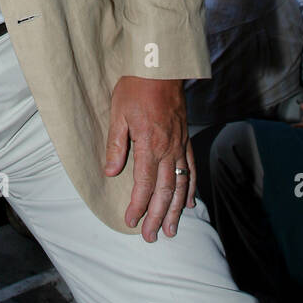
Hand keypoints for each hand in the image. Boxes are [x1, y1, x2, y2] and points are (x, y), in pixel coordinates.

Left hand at [104, 76, 194, 241]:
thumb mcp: (118, 113)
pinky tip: (189, 202)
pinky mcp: (185, 139)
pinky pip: (191, 169)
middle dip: (158, 216)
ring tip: (172, 230)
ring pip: (181, 185)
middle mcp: (169, 149)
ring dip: (176, 209)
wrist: (161, 66)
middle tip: (152, 236)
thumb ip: (116, 144)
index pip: (145, 184)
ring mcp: (180, 145)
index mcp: (150, 144)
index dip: (138, 206)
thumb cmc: (136, 87)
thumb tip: (111, 172)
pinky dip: (191, 188)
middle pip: (165, 191)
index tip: (131, 221)